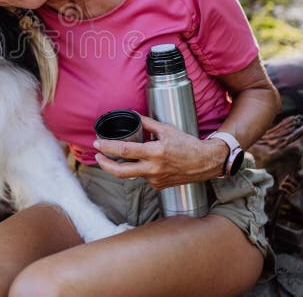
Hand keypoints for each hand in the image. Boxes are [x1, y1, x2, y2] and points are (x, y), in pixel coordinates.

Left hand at [93, 116, 226, 188]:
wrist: (205, 163)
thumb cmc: (187, 144)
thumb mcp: (167, 130)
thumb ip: (147, 124)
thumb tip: (133, 116)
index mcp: (155, 153)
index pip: (125, 151)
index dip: (108, 147)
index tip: (97, 143)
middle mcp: (153, 168)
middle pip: (121, 171)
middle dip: (105, 164)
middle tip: (97, 156)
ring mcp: (155, 179)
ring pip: (131, 175)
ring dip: (121, 166)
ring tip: (114, 157)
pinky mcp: (158, 186)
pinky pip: (143, 177)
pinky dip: (140, 169)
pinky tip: (143, 162)